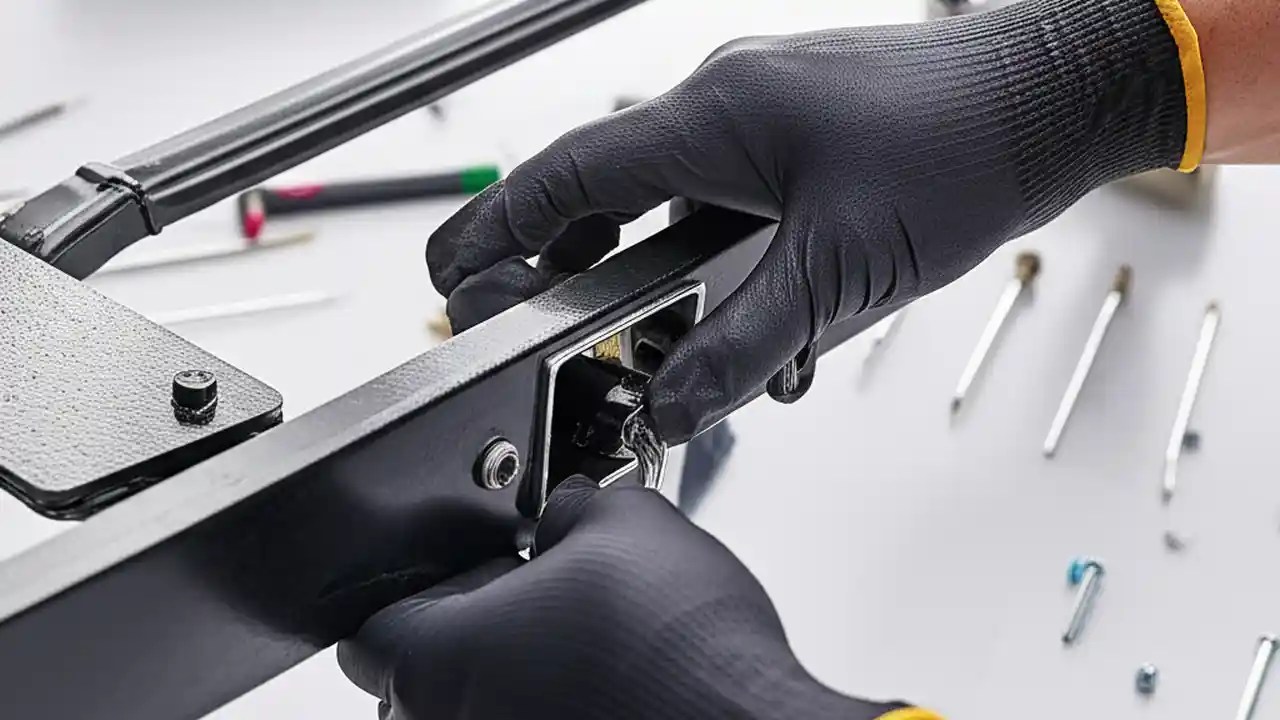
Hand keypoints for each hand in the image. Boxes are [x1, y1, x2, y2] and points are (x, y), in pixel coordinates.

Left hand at [337, 478, 913, 719]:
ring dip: (519, 682)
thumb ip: (572, 509)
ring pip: (484, 714)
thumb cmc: (680, 658)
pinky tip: (613, 693)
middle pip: (424, 682)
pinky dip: (557, 712)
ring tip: (588, 649)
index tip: (469, 574)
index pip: (372, 630)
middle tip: (542, 600)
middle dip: (478, 637)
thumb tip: (567, 514)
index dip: (423, 590)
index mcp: (435, 662)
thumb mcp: (626, 524)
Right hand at [427, 0, 1188, 442]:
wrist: (1049, 102)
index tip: (452, 274)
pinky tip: (770, 326)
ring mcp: (760, 119)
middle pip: (608, 194)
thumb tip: (672, 404)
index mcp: (713, 119)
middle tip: (547, 326)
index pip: (569, 176)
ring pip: (673, 208)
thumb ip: (745, 344)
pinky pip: (731, 207)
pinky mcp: (797, 142)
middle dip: (574, 267)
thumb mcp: (840, 270)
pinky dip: (728, 267)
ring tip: (678, 347)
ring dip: (668, 280)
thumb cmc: (960, 148)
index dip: (497, 227)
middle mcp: (724, 107)